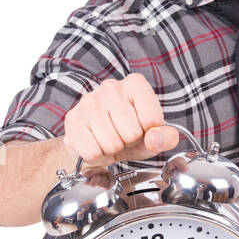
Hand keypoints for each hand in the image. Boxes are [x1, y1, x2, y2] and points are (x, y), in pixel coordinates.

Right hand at [63, 72, 180, 168]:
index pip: (152, 119)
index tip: (139, 128)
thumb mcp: (153, 137)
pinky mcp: (73, 119)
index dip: (148, 132)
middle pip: (131, 132)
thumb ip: (166, 137)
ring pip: (112, 143)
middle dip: (128, 141)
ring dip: (112, 149)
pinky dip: (96, 155)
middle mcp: (111, 87)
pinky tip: (95, 143)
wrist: (94, 141)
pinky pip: (93, 151)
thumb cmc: (125, 135)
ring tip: (108, 139)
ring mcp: (89, 101)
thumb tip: (154, 138)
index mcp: (135, 84)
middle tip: (121, 136)